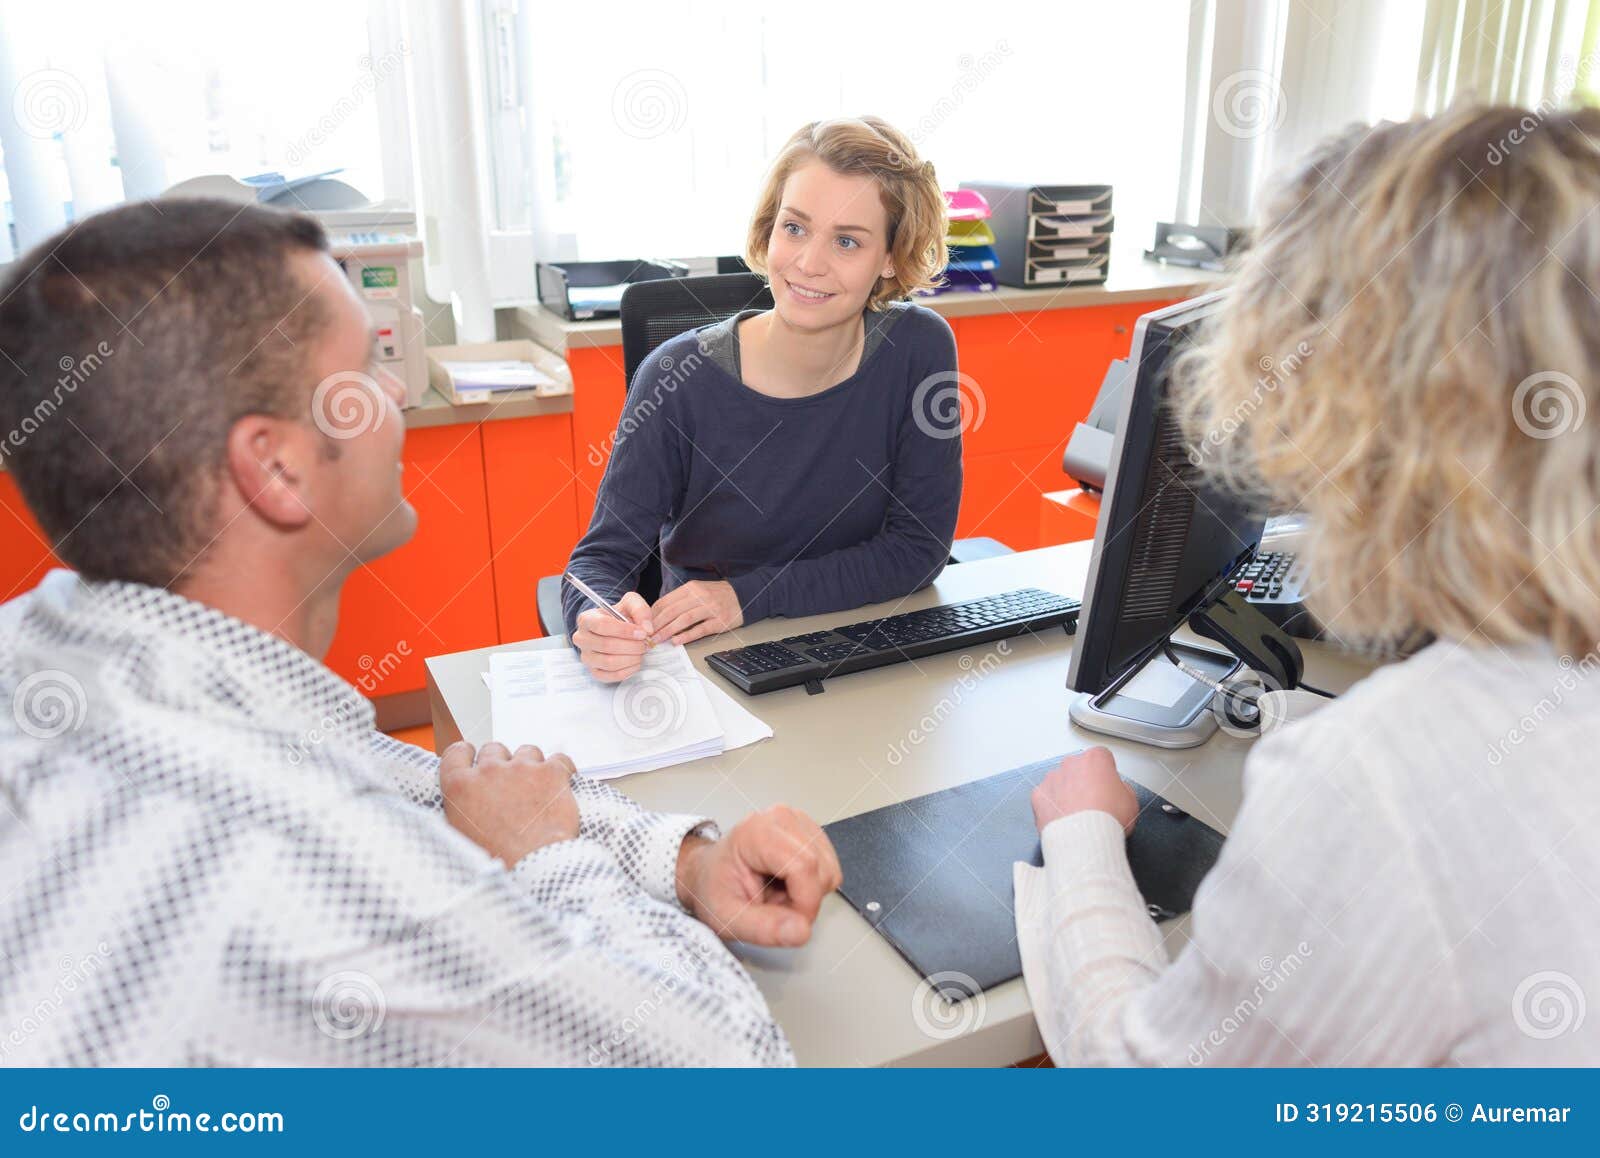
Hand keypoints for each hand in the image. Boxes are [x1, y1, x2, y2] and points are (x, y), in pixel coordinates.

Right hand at [440, 741, 580, 865]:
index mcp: (460, 787)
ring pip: (527, 751)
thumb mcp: (461, 838)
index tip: (474, 759)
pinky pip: (560, 759)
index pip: (456, 753)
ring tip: (538, 791)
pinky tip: (561, 786)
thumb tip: (465, 805)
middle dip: (502, 764)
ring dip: (531, 766)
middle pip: (494, 749)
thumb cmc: (498, 861)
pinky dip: (562, 770)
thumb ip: (460, 811)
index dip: (467, 754)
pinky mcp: (551, 772)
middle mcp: (489, 771)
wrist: (534, 869)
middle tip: (511, 786)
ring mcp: (521, 768)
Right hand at [573, 590, 654, 682]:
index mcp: (586, 619)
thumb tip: (647, 629)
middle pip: (606, 645)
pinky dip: (627, 671)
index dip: (624, 631)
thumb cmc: (620, 615)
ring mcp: (586, 657)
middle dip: (632, 646)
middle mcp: (582, 638)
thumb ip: (640, 610)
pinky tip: (636, 662)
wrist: (615, 629)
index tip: (642, 633)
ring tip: (642, 651)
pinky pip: (611, 676)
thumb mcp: (631, 603)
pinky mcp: (594, 671)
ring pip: (609, 662)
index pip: (602, 626)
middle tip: (646, 643)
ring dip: (631, 658)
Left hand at [649, 580, 743, 646]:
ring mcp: (711, 609)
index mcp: (691, 588)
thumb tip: (658, 614)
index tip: (643, 624)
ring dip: (668, 631)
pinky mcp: (720, 621)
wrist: (744, 596)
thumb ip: (680, 600)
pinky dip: (687, 636)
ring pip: (684, 620)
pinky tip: (677, 641)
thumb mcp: (698, 591)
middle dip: (657, 625)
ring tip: (657, 640)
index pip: (666, 601)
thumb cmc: (717, 595)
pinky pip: (700, 629)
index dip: (652, 614)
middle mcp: (700, 596)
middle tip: (646, 635)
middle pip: (672, 611)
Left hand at [674, 805, 842, 946]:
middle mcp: (780, 818)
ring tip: (778, 893)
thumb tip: (801, 931)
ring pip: (829, 869)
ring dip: (810, 892)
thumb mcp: (729, 919)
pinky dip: (813, 883)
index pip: (804, 866)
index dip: (805, 903)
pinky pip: (829, 866)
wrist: (706, 873)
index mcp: (756, 833)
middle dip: (806, 901)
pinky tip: (787, 883)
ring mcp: (797, 821)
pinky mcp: (808, 829)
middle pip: (820, 868)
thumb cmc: (714, 889)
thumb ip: (764, 928)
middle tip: (775, 906)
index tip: (789, 922)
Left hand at [1031, 746, 1139, 834]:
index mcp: (1094, 759)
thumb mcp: (1131, 801)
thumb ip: (1121, 788)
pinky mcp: (1038, 795)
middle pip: (1078, 768)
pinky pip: (1046, 797)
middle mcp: (1070, 764)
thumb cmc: (1107, 820)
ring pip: (1060, 782)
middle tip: (1094, 803)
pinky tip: (1064, 820)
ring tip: (1078, 815)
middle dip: (1084, 781)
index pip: (1102, 757)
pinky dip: (1052, 806)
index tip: (1108, 786)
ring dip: (1067, 793)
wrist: (1084, 839)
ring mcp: (1052, 779)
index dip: (1106, 773)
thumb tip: (1116, 792)